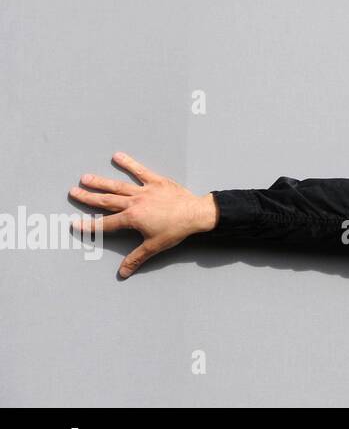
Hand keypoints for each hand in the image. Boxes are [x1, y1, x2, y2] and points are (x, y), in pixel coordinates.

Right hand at [69, 152, 217, 278]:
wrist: (196, 214)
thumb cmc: (176, 230)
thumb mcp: (154, 246)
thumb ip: (136, 258)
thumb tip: (123, 272)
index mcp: (132, 219)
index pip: (106, 224)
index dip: (90, 226)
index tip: (75, 224)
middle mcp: (135, 203)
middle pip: (107, 201)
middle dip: (88, 198)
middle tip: (73, 192)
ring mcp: (145, 190)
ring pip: (118, 186)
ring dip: (101, 181)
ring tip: (85, 177)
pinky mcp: (156, 181)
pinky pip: (140, 171)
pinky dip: (129, 163)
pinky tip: (118, 156)